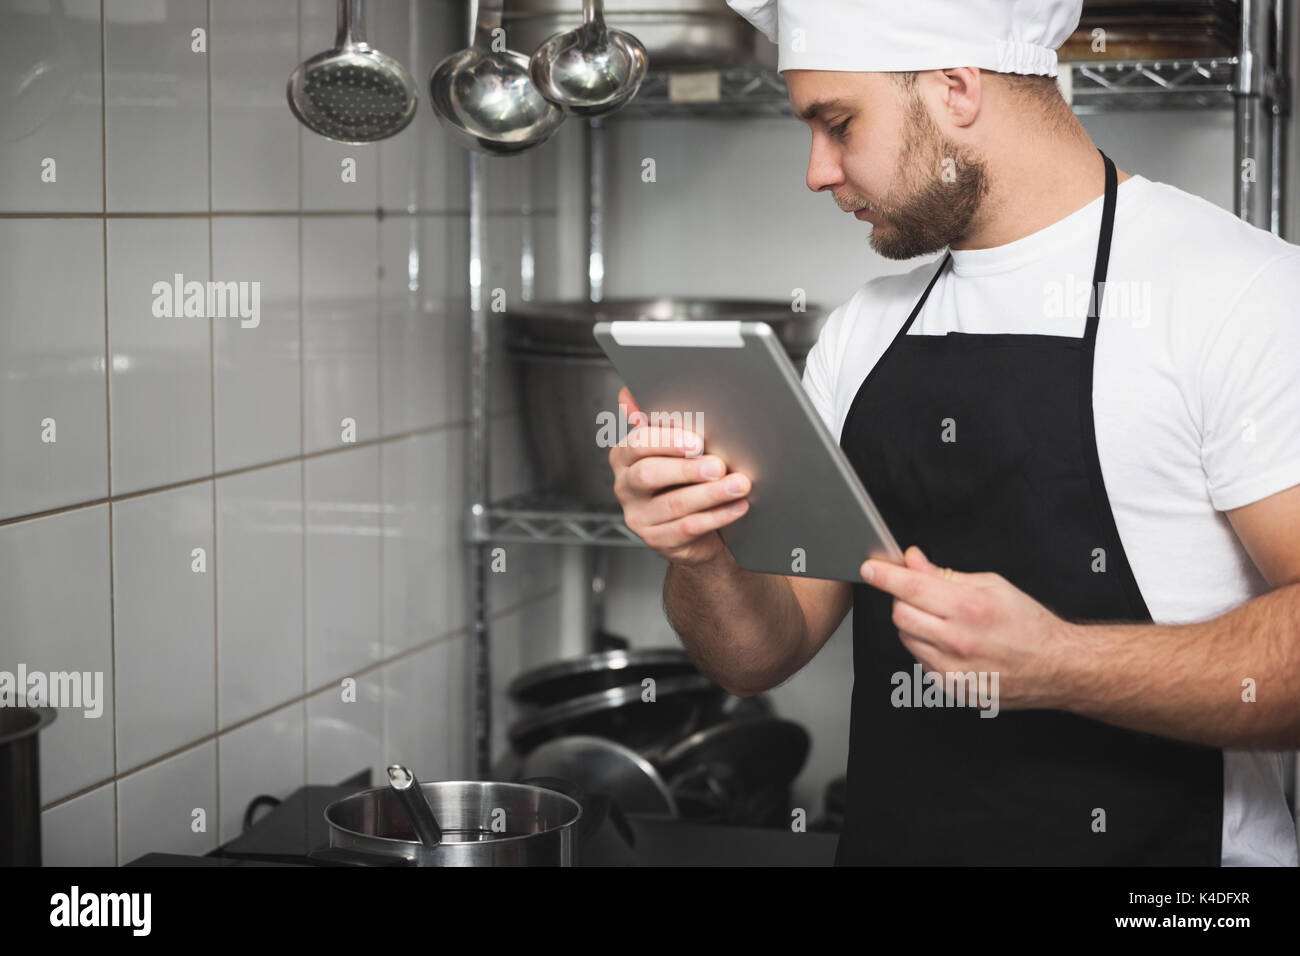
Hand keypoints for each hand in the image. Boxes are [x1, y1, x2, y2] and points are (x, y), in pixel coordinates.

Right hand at [609, 386, 751, 566]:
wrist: (691, 527)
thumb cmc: (682, 479)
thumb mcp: (671, 448)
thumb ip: (656, 421)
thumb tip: (629, 393)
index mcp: (624, 457)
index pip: (638, 444)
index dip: (668, 442)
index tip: (696, 441)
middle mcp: (625, 486)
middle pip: (649, 475)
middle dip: (688, 469)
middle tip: (719, 466)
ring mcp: (639, 516)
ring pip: (674, 504)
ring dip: (711, 494)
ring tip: (739, 485)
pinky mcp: (657, 540)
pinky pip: (688, 528)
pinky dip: (717, 516)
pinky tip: (736, 507)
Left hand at [860, 546, 1079, 709]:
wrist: (1056, 667)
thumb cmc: (1028, 624)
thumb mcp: (992, 586)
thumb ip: (946, 575)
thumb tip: (913, 561)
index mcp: (969, 609)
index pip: (911, 588)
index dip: (885, 576)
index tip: (869, 568)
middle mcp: (958, 641)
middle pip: (900, 614)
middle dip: (902, 599)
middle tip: (920, 594)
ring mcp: (953, 669)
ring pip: (907, 638)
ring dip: (915, 624)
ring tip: (944, 621)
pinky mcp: (952, 689)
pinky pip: (921, 661)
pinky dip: (927, 647)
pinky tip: (951, 643)